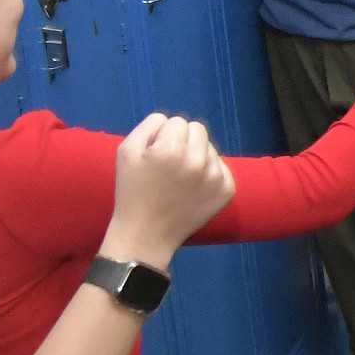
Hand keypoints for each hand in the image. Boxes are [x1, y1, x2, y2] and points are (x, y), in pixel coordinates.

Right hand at [100, 113, 236, 269]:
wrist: (146, 234)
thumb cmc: (132, 191)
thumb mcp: (126, 151)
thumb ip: (150, 126)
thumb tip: (172, 120)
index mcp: (172, 149)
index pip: (177, 121)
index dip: (163, 136)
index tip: (155, 155)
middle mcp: (199, 160)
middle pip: (198, 129)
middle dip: (183, 141)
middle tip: (168, 164)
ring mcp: (217, 176)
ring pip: (210, 147)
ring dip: (196, 156)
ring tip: (179, 178)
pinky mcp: (228, 189)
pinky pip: (221, 165)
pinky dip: (208, 172)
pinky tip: (193, 188)